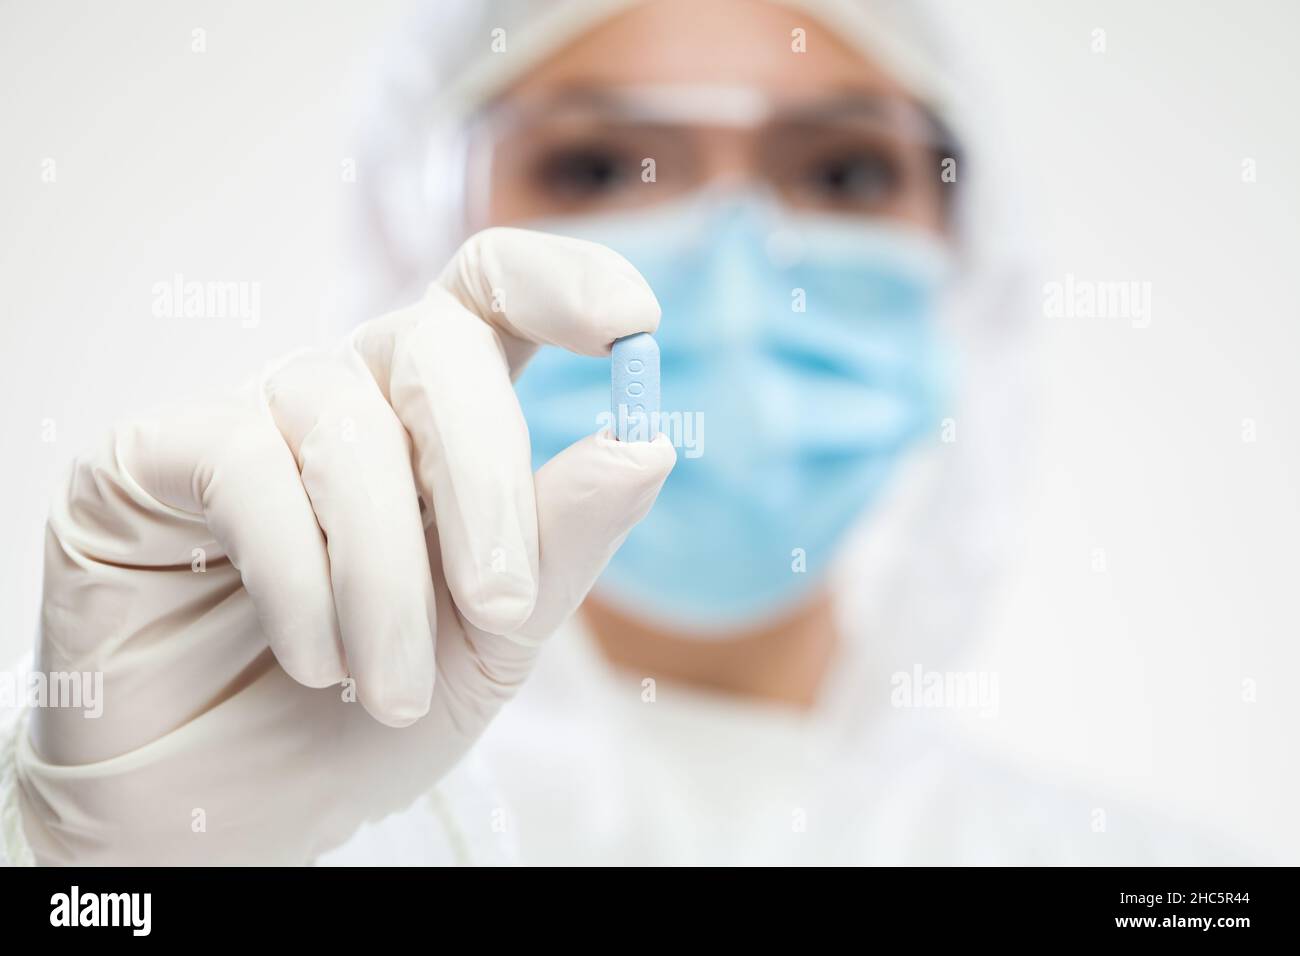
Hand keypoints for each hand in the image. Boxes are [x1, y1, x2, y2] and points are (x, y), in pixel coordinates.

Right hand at [15, 228, 675, 863]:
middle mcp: (347, 395)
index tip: (632, 323)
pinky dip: (298, 576)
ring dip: (386, 576)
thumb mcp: (494, 637)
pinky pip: (242, 463)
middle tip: (498, 611)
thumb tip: (648, 448)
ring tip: (390, 690)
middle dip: (486, 485)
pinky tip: (311, 656)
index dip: (564, 280)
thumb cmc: (371, 715)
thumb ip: (562, 540)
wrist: (240, 812)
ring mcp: (248, 418)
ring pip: (346, 425)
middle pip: (439, 348)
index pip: (495, 291)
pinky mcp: (149, 460)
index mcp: (439, 420)